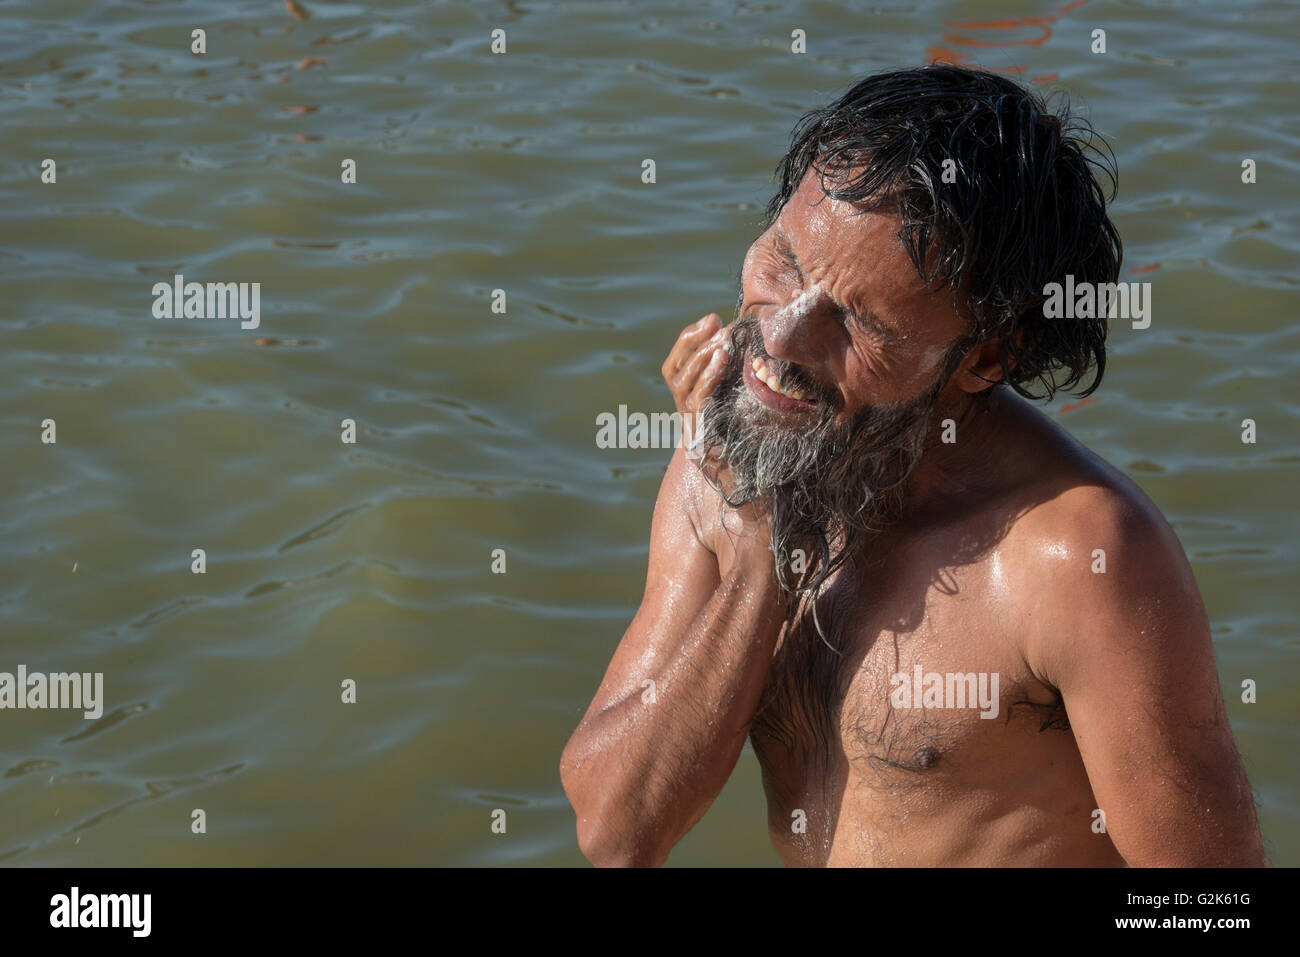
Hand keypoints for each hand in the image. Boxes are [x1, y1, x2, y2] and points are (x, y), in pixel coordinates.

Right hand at [661, 315, 775, 567]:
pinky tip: (721, 359)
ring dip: (700, 355)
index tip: (714, 321)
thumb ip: (762, 404)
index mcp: (704, 419)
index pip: (681, 375)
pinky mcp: (702, 445)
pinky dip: (707, 379)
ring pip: (682, 385)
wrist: (763, 523)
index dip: (690, 345)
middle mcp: (693, 426)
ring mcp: (695, 435)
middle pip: (676, 374)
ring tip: (718, 334)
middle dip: (692, 343)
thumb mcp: (766, 432)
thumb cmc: (773, 481)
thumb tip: (781, 367)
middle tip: (712, 322)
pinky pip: (696, 404)